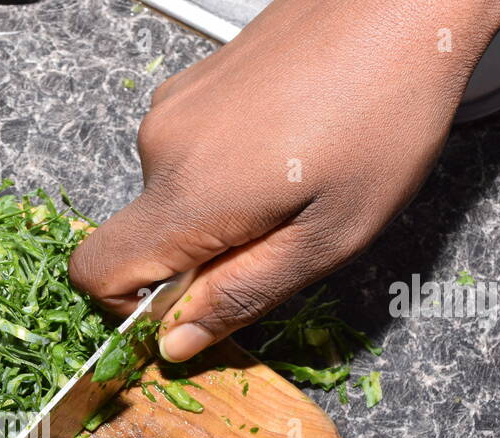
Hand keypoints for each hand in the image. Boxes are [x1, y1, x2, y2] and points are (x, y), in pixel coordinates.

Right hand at [69, 0, 499, 361]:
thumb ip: (242, 296)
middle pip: (142, 238)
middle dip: (199, 258)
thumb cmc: (385, 112)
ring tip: (296, 182)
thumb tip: (177, 343)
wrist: (404, 1)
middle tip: (282, 235)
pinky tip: (288, 148)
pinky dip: (225, 172)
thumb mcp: (328, 238)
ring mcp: (173, 108)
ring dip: (218, 212)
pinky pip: (187, 156)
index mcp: (188, 194)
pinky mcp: (191, 84)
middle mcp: (161, 146)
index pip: (95, 274)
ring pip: (170, 197)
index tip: (189, 307)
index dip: (129, 309)